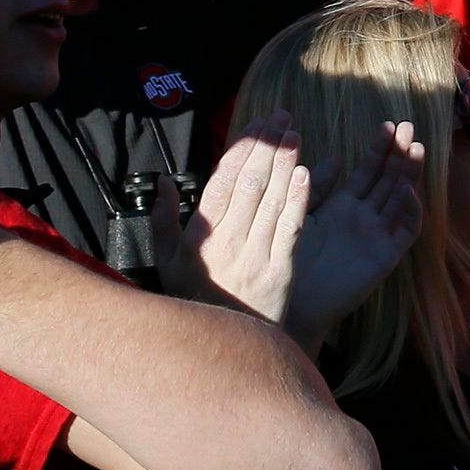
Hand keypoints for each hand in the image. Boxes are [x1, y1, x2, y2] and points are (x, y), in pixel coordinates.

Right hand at [153, 119, 307, 326]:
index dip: (242, 148)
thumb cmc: (194, 300)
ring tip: (295, 135)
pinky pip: (290, 230)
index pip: (223, 180)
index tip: (259, 124)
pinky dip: (298, 201)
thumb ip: (163, 220)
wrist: (217, 351)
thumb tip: (162, 182)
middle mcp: (227, 241)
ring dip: (285, 164)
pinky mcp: (279, 273)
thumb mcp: (167, 262)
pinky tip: (307, 174)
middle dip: (266, 147)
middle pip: (249, 183)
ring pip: (271, 200)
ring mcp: (254, 256)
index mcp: (201, 234)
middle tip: (283, 118)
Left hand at [281, 120, 424, 342]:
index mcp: (344, 205)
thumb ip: (317, 187)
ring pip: (401, 198)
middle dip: (399, 153)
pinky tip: (407, 190)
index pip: (369, 171)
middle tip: (409, 125)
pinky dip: (410, 210)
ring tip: (417, 147)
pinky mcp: (386, 256)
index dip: (379, 149)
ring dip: (409, 174)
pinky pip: (405, 231)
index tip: (388, 124)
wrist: (295, 299)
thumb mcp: (302, 213)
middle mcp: (365, 217)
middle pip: (389, 179)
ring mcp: (378, 235)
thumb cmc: (292, 257)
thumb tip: (335, 158)